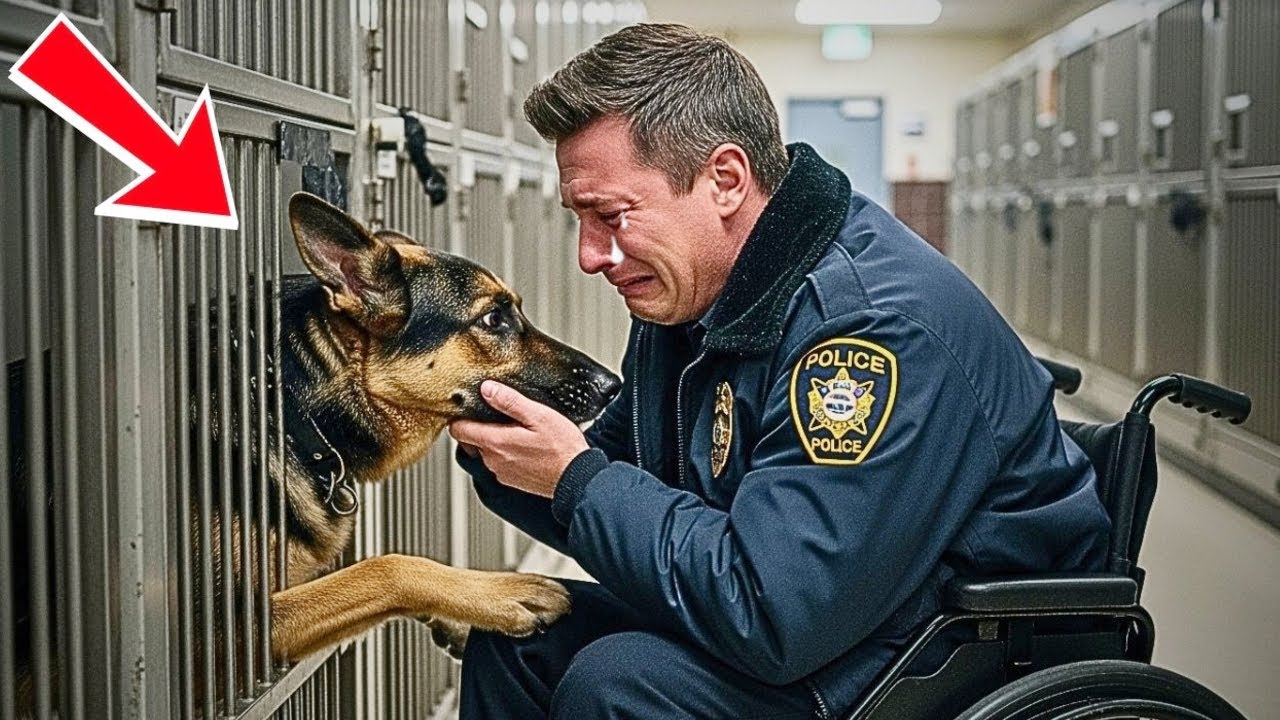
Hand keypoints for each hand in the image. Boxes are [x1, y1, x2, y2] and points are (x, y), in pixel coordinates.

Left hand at [449, 381, 588, 498]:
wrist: (577, 478)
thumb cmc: (562, 448)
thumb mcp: (538, 415)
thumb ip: (510, 401)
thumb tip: (487, 389)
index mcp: (495, 442)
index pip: (458, 429)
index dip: (459, 416)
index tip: (467, 407)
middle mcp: (493, 460)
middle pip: (470, 440)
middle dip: (477, 426)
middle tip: (495, 415)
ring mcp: (501, 472)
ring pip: (485, 451)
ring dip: (493, 440)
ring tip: (515, 429)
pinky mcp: (511, 480)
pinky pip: (498, 462)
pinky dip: (505, 453)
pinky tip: (524, 446)